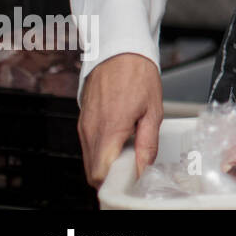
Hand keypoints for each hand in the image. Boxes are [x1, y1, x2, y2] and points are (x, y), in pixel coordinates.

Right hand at [78, 53, 162, 188]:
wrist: (119, 53)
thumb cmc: (137, 75)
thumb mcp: (153, 110)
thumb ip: (147, 143)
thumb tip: (144, 167)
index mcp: (110, 129)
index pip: (101, 173)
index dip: (115, 182)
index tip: (131, 179)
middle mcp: (92, 130)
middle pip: (93, 171)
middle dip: (111, 177)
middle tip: (132, 169)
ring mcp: (84, 127)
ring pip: (89, 161)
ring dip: (106, 164)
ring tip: (128, 153)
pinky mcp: (82, 123)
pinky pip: (89, 147)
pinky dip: (102, 152)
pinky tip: (119, 143)